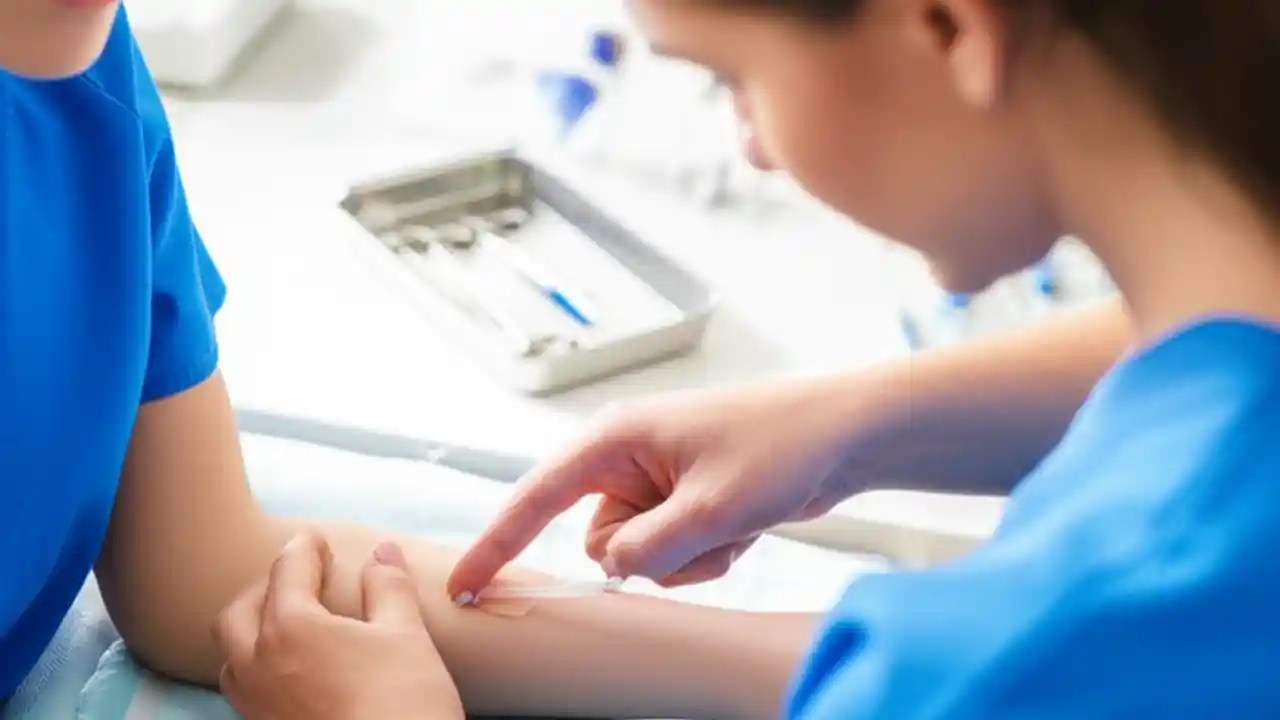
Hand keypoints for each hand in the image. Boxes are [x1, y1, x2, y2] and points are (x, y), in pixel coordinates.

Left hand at [215, 533, 463, 719]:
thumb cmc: (401, 701)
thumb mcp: (406, 633)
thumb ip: (388, 586)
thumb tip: (382, 551)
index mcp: (291, 627)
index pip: (288, 569)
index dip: (305, 547)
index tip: (315, 538)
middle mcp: (259, 663)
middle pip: (238, 611)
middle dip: (264, 587)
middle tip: (297, 578)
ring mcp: (257, 705)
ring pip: (232, 656)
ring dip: (252, 630)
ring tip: (286, 624)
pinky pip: (245, 690)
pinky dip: (258, 667)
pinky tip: (291, 672)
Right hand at [450, 381, 875, 597]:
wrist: (844, 435)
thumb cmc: (779, 447)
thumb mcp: (710, 509)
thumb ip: (647, 549)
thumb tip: (614, 568)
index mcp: (615, 439)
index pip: (536, 498)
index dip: (497, 545)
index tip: (463, 586)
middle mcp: (626, 458)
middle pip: (601, 541)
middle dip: (652, 553)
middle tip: (706, 523)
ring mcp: (656, 482)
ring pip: (640, 556)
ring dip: (688, 556)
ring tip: (734, 518)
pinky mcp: (683, 501)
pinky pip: (672, 554)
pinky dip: (707, 554)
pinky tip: (745, 523)